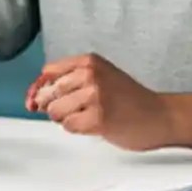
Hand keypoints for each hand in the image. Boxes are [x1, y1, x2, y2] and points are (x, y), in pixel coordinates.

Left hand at [26, 54, 173, 150]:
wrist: (158, 116)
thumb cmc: (129, 99)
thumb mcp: (99, 77)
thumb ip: (68, 81)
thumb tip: (33, 97)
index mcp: (89, 61)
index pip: (48, 72)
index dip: (40, 89)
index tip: (39, 99)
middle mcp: (90, 75)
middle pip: (48, 93)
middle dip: (54, 106)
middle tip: (76, 110)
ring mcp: (94, 96)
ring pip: (56, 111)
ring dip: (67, 119)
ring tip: (87, 116)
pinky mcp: (98, 118)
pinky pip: (69, 126)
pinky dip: (77, 129)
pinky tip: (93, 124)